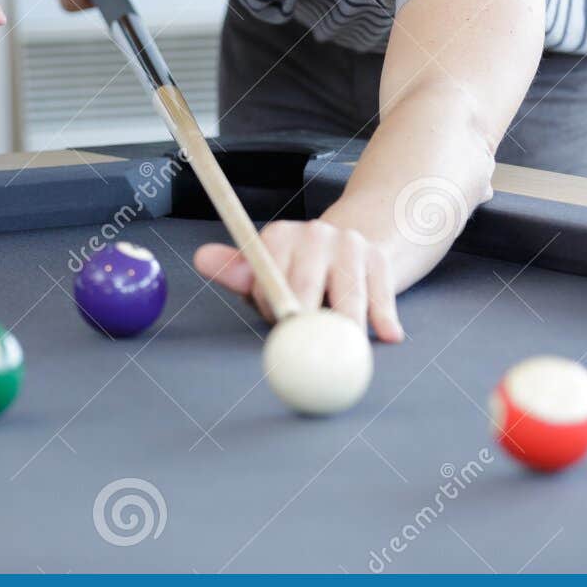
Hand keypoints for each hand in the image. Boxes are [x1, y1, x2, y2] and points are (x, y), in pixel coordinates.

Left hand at [194, 220, 404, 342]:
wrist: (355, 241)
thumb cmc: (300, 270)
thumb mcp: (266, 270)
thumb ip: (236, 272)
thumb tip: (200, 258)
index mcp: (280, 235)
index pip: (268, 277)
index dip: (273, 307)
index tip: (281, 324)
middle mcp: (315, 233)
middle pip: (305, 288)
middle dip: (305, 325)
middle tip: (308, 350)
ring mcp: (350, 245)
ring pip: (347, 298)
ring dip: (345, 331)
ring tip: (343, 353)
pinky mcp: (380, 260)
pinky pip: (380, 298)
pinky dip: (383, 321)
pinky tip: (386, 335)